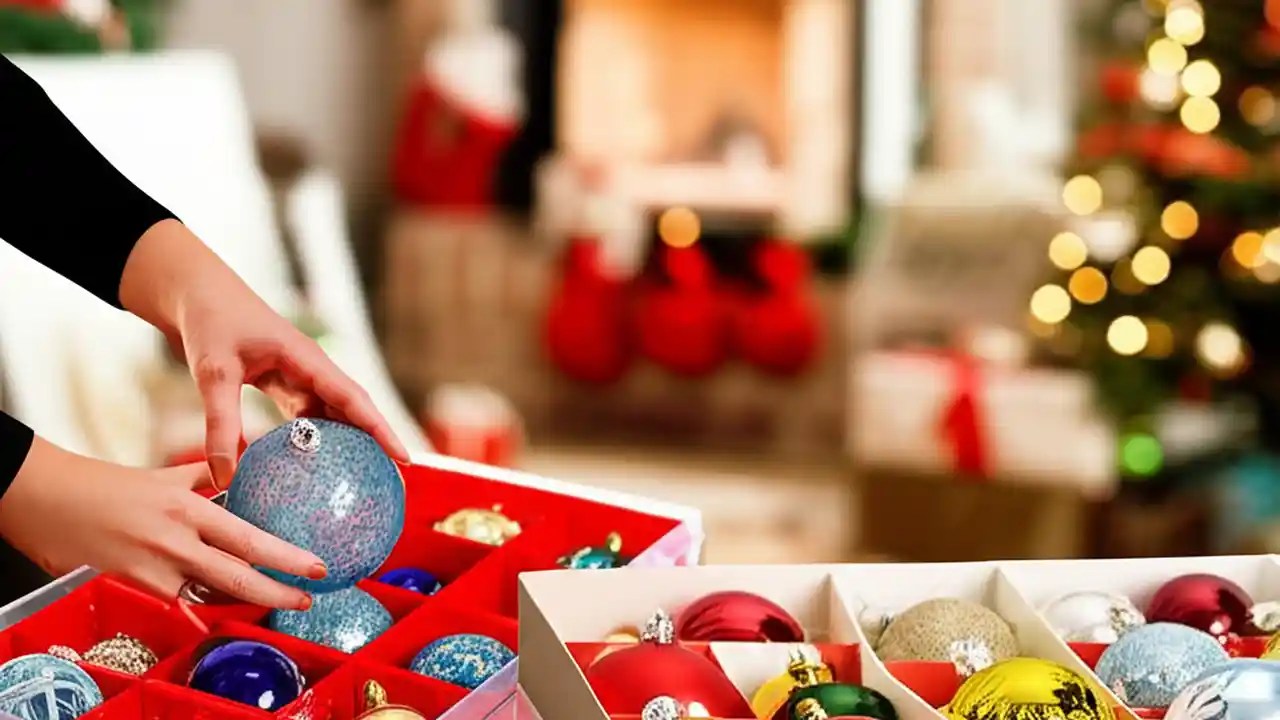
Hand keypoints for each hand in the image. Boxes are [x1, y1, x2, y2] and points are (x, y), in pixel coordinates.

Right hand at [0, 438, 322, 607]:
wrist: (48, 499)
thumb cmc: (106, 485)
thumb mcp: (164, 477)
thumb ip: (205, 477)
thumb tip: (237, 463)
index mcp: (188, 509)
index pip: (248, 539)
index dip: (286, 557)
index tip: (317, 566)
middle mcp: (175, 541)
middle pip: (237, 576)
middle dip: (278, 592)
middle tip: (307, 598)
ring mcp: (154, 568)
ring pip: (210, 594)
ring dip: (243, 601)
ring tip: (274, 601)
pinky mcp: (134, 586)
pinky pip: (180, 601)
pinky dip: (203, 603)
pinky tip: (224, 605)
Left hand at [120, 220, 409, 487]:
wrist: (197, 293)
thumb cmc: (211, 322)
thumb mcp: (213, 374)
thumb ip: (220, 426)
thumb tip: (225, 478)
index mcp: (307, 359)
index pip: (353, 399)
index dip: (380, 429)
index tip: (403, 457)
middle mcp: (311, 368)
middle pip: (353, 409)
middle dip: (375, 441)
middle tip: (391, 479)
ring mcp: (300, 376)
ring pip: (332, 415)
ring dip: (346, 442)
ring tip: (360, 478)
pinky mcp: (284, 383)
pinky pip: (307, 416)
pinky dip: (312, 440)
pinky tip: (312, 465)